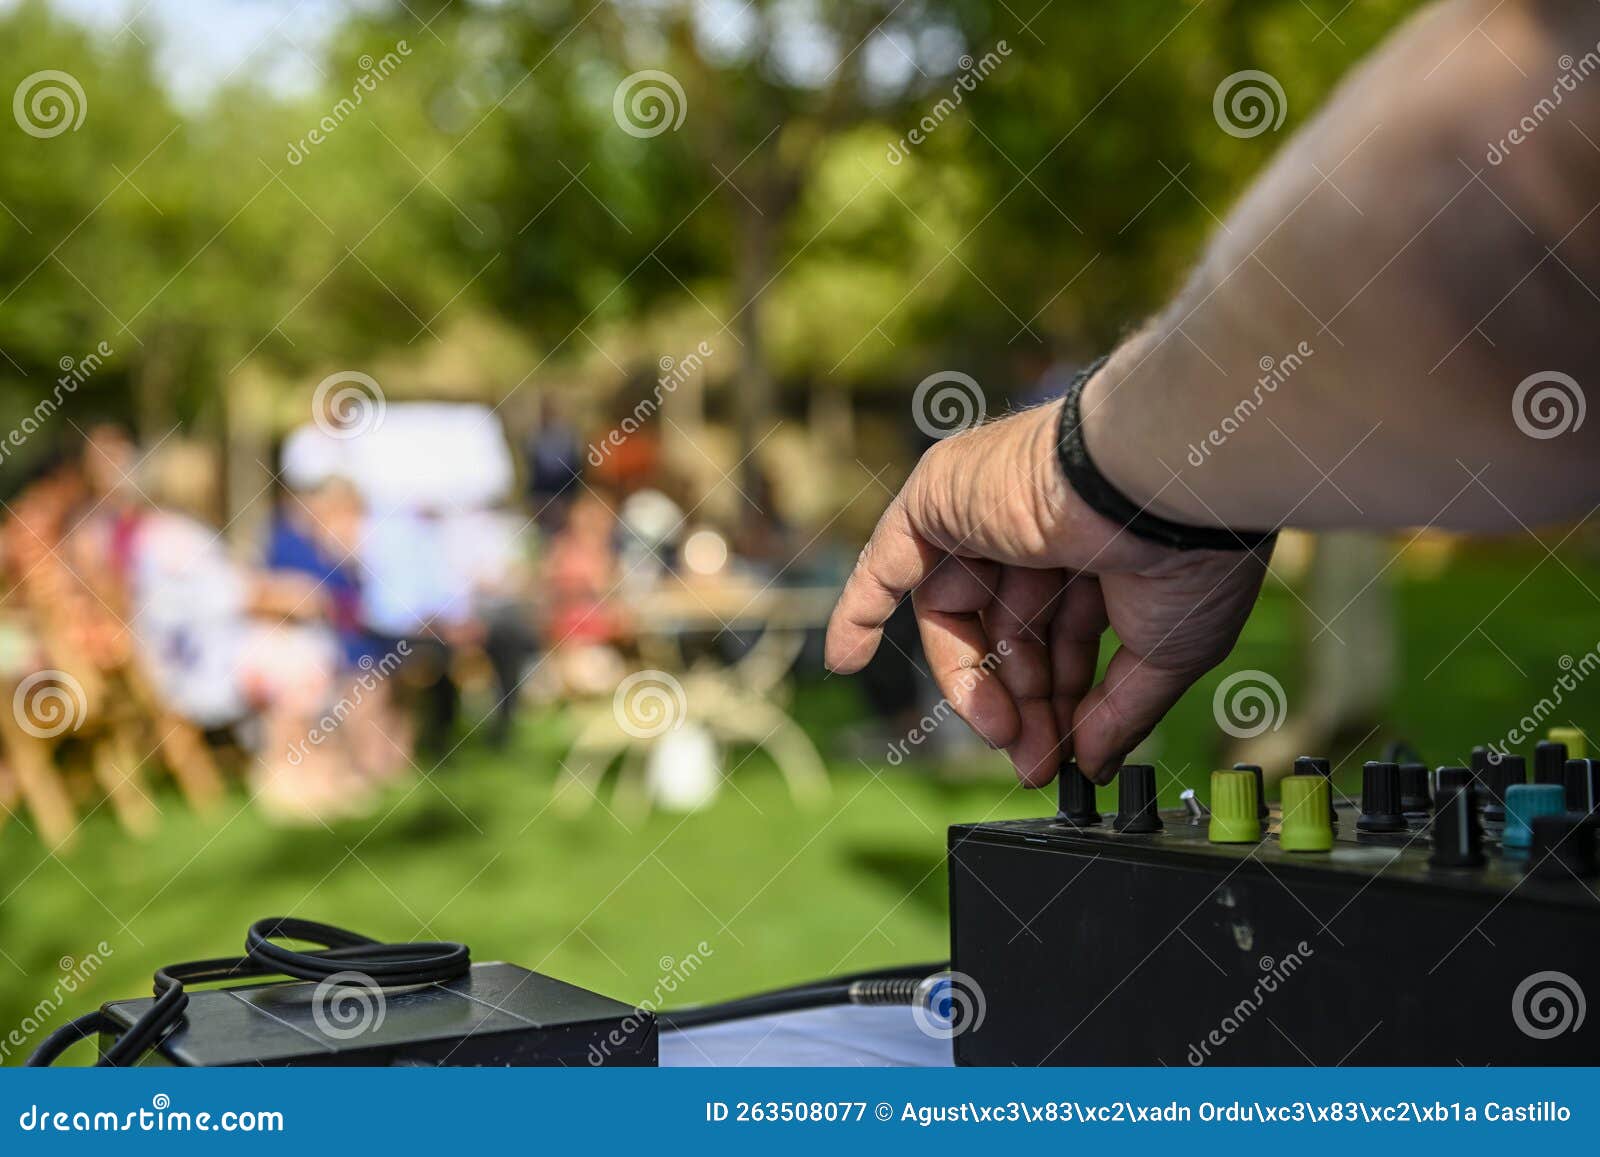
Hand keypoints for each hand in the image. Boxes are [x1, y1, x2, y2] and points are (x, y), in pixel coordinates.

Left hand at [825, 402, 1269, 785]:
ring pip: (959, 613)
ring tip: (1006, 733)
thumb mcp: (1165, 651)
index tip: (1066, 758)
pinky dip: (860, 609)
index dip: (1061, 701)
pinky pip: (886, 561)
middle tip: (1034, 760)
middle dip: (1023, 701)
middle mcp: (1040, 526)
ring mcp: (987, 510)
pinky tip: (845, 662)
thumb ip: (1119, 711)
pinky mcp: (942, 498)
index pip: (1060, 636)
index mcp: (1100, 548)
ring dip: (975, 682)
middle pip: (1007, 633)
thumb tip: (1090, 764)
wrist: (1162, 483)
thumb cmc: (1187, 551)